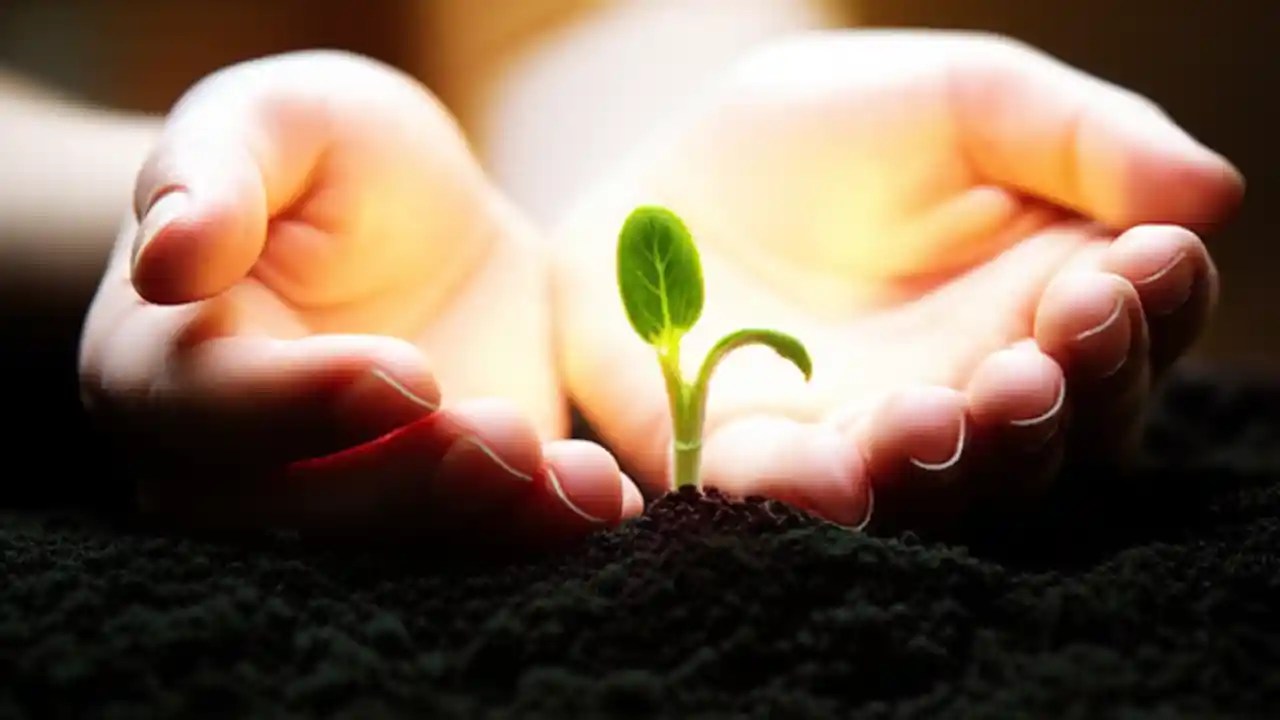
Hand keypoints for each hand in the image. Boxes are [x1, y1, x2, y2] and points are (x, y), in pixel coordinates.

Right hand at [79, 51, 640, 549]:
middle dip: (411, 482)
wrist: (412, 220)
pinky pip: (479, 544)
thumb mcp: (273, 121)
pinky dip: (547, 531)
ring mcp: (342, 496)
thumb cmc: (325, 161)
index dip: (303, 403)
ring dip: (491, 525)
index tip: (404, 372)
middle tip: (505, 437)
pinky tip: (607, 499)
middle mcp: (238, 462)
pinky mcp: (437, 508)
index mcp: (167, 362)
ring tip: (579, 483)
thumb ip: (209, 172)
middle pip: (301, 510)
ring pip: (397, 548)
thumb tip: (167, 259)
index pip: (208, 407)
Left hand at [552, 31, 1243, 528]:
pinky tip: (833, 471)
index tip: (1141, 261)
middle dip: (1062, 396)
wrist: (669, 170)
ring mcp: (873, 441)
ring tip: (940, 412)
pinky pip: (801, 501)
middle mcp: (976, 389)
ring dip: (956, 459)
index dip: (1152, 309)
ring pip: (946, 485)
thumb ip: (1080, 138)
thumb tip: (1210, 197)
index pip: (1131, 330)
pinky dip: (819, 496)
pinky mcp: (766, 465)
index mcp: (1042, 301)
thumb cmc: (830, 133)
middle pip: (1057, 431)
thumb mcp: (962, 101)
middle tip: (1046, 347)